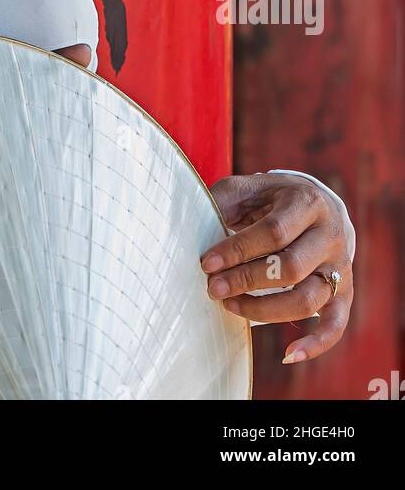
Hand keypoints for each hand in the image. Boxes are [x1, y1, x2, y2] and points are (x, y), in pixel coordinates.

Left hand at [201, 172, 353, 364]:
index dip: (238, 250)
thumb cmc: (274, 198)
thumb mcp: (252, 186)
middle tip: (213, 287)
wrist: (317, 204)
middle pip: (290, 268)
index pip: (274, 232)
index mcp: (307, 202)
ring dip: (264, 310)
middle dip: (245, 281)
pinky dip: (315, 344)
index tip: (207, 263)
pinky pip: (335, 325)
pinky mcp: (343, 293)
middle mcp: (330, 235)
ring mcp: (340, 267)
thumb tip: (198, 221)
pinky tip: (288, 354)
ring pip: (307, 300)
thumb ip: (226, 199)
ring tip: (230, 305)